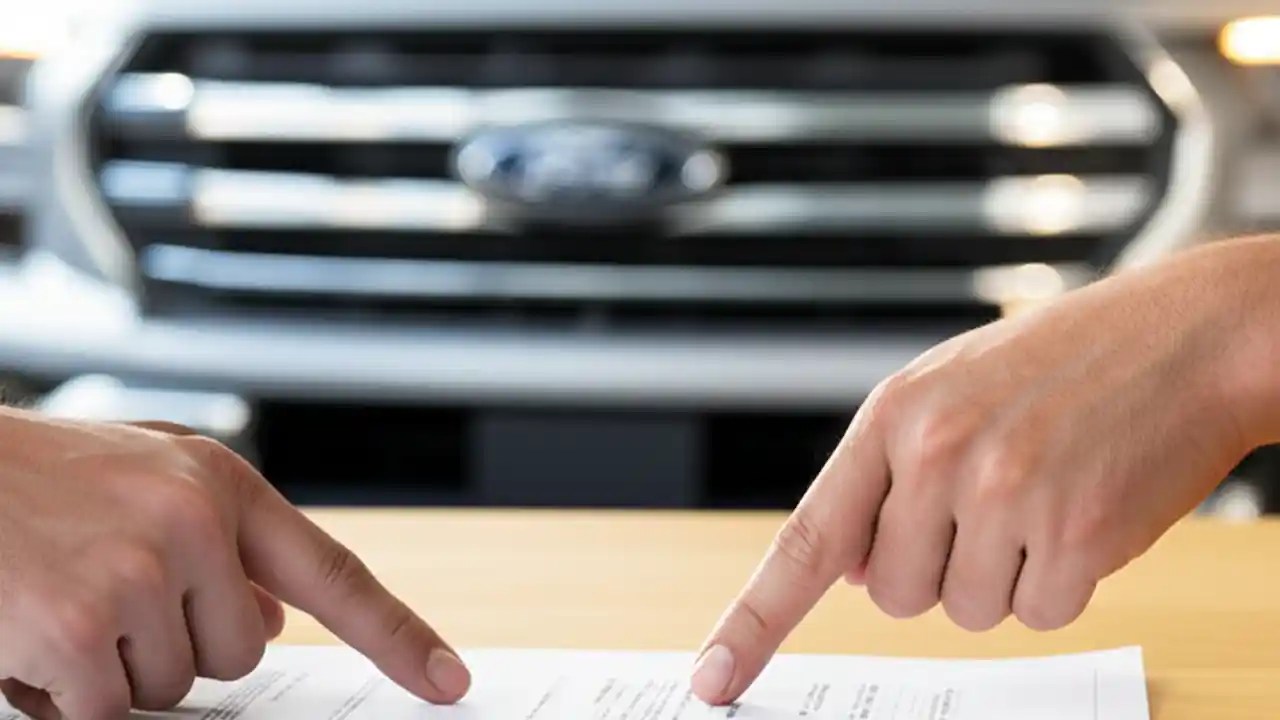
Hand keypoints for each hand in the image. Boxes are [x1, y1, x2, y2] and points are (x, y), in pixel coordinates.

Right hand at [0, 413, 469, 719]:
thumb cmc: (38, 479)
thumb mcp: (142, 481)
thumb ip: (219, 542)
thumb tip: (273, 615)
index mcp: (221, 484)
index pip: (334, 571)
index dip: (397, 635)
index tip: (449, 680)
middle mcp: (195, 520)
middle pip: (240, 654)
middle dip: (175, 646)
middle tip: (103, 592)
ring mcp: (141, 570)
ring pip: (172, 688)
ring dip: (114, 669)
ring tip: (58, 597)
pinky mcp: (82, 624)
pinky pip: (103, 713)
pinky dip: (63, 695)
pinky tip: (27, 632)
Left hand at [692, 238, 1279, 703]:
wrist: (1187, 334)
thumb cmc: (1061, 363)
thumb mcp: (945, 389)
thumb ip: (882, 474)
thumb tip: (840, 569)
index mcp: (892, 417)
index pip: (804, 539)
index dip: (754, 620)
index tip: (713, 678)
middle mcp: (936, 455)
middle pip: (891, 595)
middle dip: (936, 568)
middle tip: (992, 502)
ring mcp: (1006, 495)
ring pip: (965, 613)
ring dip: (1003, 575)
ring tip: (1044, 494)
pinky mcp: (1076, 533)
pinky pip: (1039, 616)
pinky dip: (1062, 584)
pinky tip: (1083, 513)